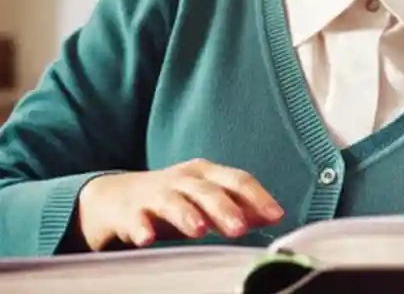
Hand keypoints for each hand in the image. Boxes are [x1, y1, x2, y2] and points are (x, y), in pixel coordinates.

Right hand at [75, 158, 283, 250]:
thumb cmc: (175, 200)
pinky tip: (147, 240)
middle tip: (240, 229)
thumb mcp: (208, 201)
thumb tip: (275, 217)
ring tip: (200, 231)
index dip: (258, 197)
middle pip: (208, 191)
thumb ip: (239, 207)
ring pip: (174, 202)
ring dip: (187, 215)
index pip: (238, 180)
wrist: (116, 197)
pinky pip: (135, 219)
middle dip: (225, 209)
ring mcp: (156, 193)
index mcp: (208, 173)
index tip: (276, 216)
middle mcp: (183, 179)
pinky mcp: (129, 211)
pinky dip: (141, 228)